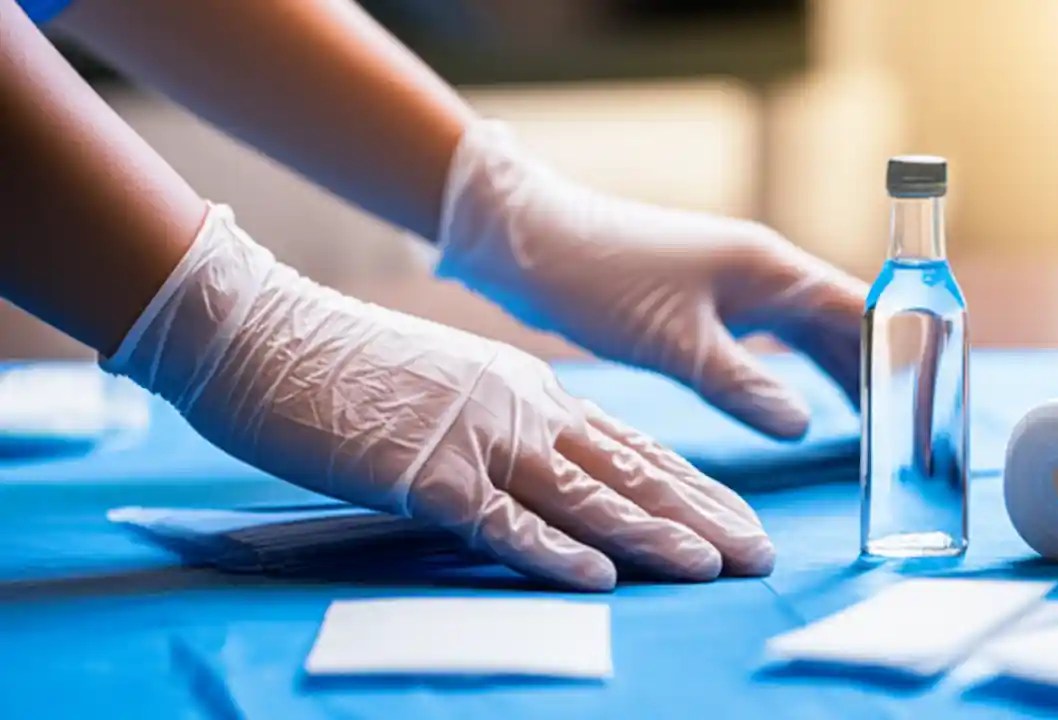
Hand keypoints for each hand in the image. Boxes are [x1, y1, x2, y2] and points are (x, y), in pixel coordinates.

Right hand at [104, 205, 774, 590]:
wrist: (267, 332)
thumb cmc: (352, 366)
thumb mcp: (452, 384)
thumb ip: (504, 422)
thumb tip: (544, 466)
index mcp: (529, 387)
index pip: (629, 443)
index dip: (689, 484)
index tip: (736, 514)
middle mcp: (521, 409)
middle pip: (628, 469)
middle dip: (699, 513)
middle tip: (759, 550)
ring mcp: (477, 438)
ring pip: (585, 494)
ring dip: (653, 534)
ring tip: (713, 564)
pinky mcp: (424, 471)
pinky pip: (500, 520)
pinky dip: (552, 551)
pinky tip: (601, 577)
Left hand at [436, 122, 868, 439]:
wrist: (534, 245)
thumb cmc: (602, 283)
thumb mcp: (675, 343)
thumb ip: (742, 384)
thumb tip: (805, 427)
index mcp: (770, 268)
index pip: (861, 310)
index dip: (900, 353)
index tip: (927, 402)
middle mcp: (764, 269)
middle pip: (843, 322)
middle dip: (876, 371)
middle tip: (904, 429)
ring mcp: (736, 282)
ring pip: (807, 330)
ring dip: (838, 372)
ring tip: (869, 425)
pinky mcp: (707, 299)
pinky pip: (772, 338)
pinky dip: (796, 371)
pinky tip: (803, 400)